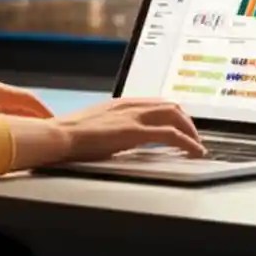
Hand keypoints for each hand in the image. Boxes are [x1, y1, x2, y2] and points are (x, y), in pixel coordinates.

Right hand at [5, 97, 206, 169]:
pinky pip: (171, 135)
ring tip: (196, 146)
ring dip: (190, 131)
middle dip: (186, 122)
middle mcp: (129, 105)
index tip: (180, 126)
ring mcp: (133, 116)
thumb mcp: (94, 127)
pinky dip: (187, 143)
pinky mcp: (134, 131)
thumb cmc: (68, 136)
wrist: (58, 135)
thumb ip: (108, 129)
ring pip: (175, 116)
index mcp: (119, 104)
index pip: (155, 103)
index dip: (172, 114)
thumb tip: (114, 139)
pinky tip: (194, 152)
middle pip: (169, 106)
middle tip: (193, 138)